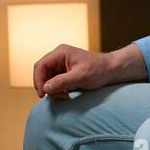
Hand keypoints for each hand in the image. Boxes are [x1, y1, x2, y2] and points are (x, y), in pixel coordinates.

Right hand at [32, 44, 146, 99]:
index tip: (43, 93)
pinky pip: (55, 83)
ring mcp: (60, 65)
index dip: (38, 80)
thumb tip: (45, 88)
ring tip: (66, 96)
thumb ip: (62, 82)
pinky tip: (67, 94)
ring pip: (48, 80)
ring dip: (54, 90)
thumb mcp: (80, 77)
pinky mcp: (64, 73)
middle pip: (42, 73)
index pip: (41, 66)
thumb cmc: (98, 70)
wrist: (111, 71)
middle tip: (59, 96)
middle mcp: (58, 57)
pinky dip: (59, 90)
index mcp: (60, 53)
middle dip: (47, 86)